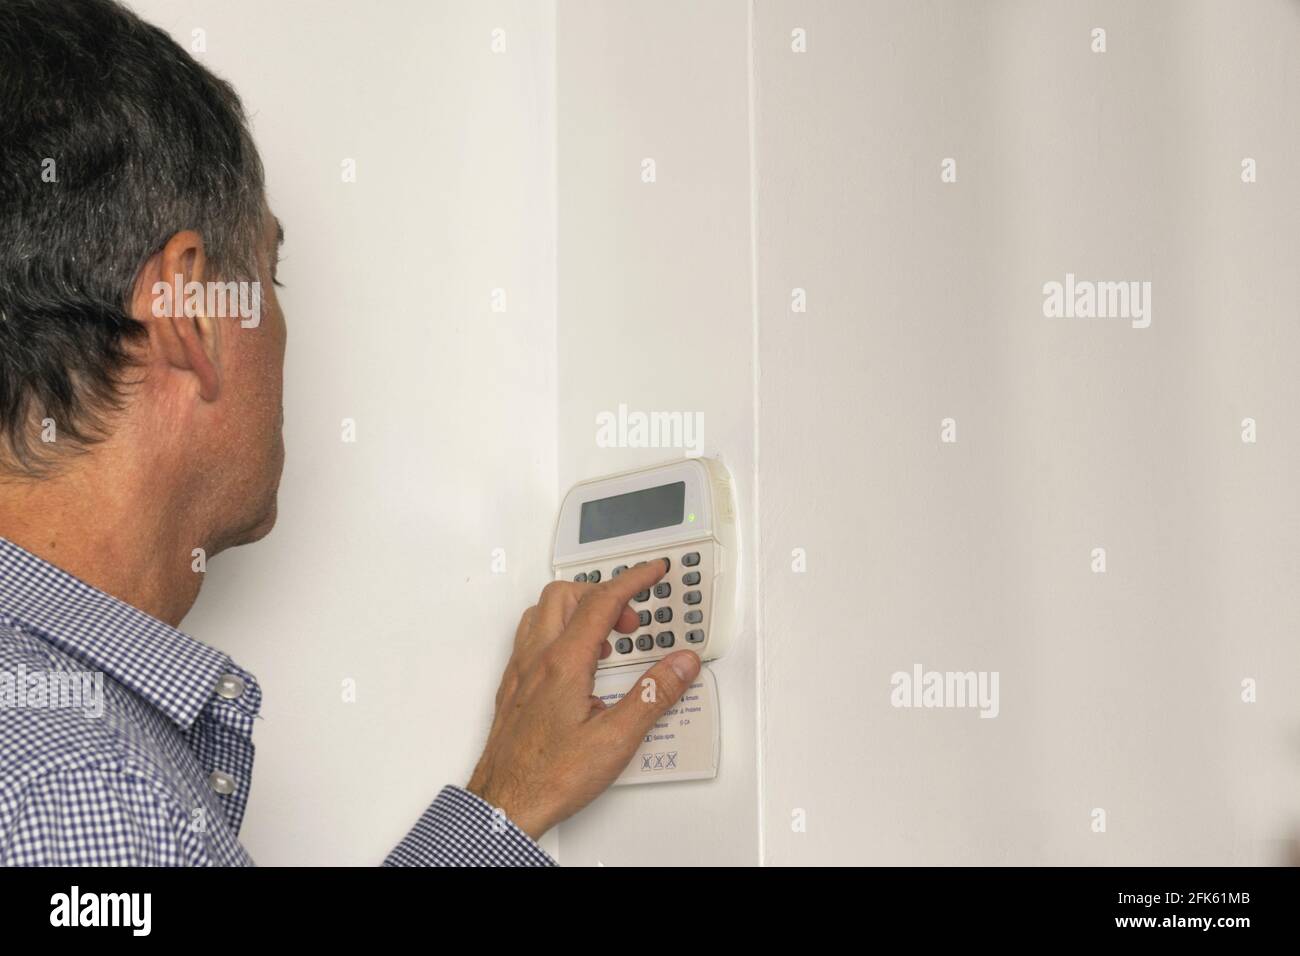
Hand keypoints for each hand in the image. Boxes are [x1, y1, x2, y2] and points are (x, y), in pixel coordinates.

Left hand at [466, 558, 700, 838]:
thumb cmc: (549, 777)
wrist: (503, 805)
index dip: (632, 579)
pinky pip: (531, 638)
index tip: (653, 571)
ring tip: (605, 636)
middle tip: (632, 617)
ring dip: (577, 609)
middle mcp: (537, 659)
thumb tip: (680, 663)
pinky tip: (574, 660)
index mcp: (564, 663)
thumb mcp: (615, 739)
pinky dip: (558, 631)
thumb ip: (652, 695)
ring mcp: (520, 672)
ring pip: (544, 612)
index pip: (602, 601)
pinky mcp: (512, 688)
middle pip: (567, 595)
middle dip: (605, 592)